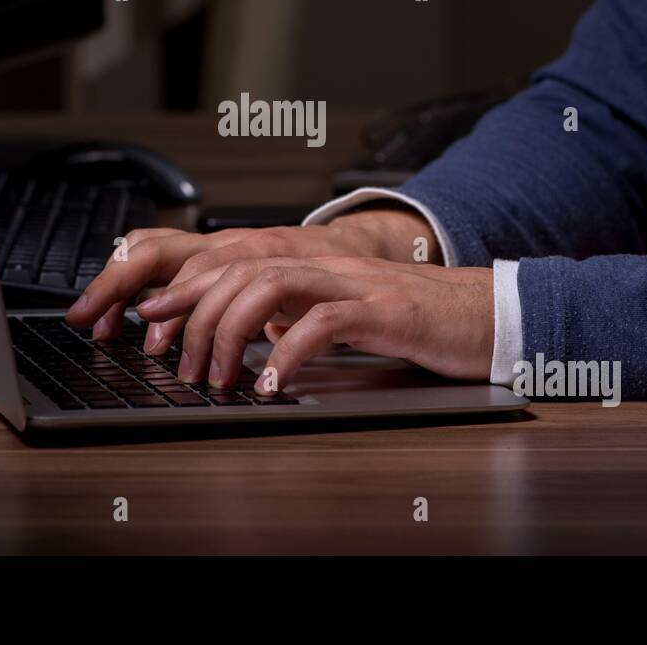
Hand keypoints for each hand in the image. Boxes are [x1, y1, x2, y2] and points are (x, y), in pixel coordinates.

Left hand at [134, 256, 494, 391]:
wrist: (493, 312)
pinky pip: (325, 324)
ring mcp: (358, 285)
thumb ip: (306, 317)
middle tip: (178, 362)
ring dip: (232, 333)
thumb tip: (263, 335)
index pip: (237, 262)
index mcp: (318, 268)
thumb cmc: (424, 321)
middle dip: (197, 314)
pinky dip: (289, 354)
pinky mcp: (387, 312)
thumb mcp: (353, 317)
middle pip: (242, 270)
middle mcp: (330, 268)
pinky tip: (273, 384)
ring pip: (272, 286)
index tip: (152, 316)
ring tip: (216, 378)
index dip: (189, 286)